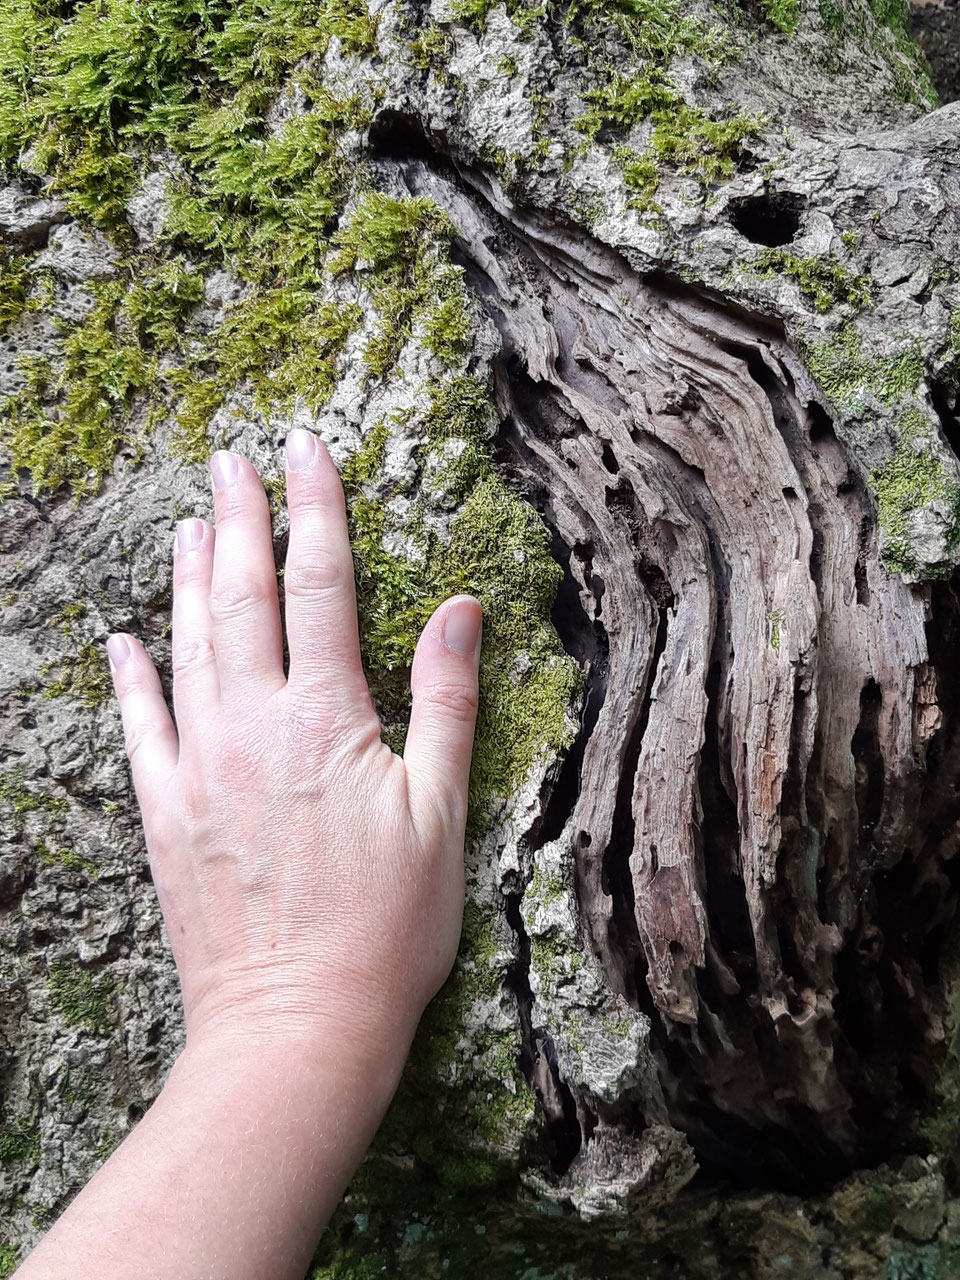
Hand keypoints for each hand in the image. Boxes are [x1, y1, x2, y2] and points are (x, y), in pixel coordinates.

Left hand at [106, 429, 481, 1064]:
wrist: (296, 1028)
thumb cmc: (387, 929)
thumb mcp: (442, 814)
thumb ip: (445, 702)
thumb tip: (460, 610)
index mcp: (327, 719)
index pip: (320, 584)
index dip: (314, 508)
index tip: (304, 449)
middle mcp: (253, 727)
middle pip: (242, 596)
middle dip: (240, 516)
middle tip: (231, 457)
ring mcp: (199, 767)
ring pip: (187, 645)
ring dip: (188, 575)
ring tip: (189, 519)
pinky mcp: (166, 813)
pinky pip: (139, 725)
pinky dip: (130, 675)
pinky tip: (122, 637)